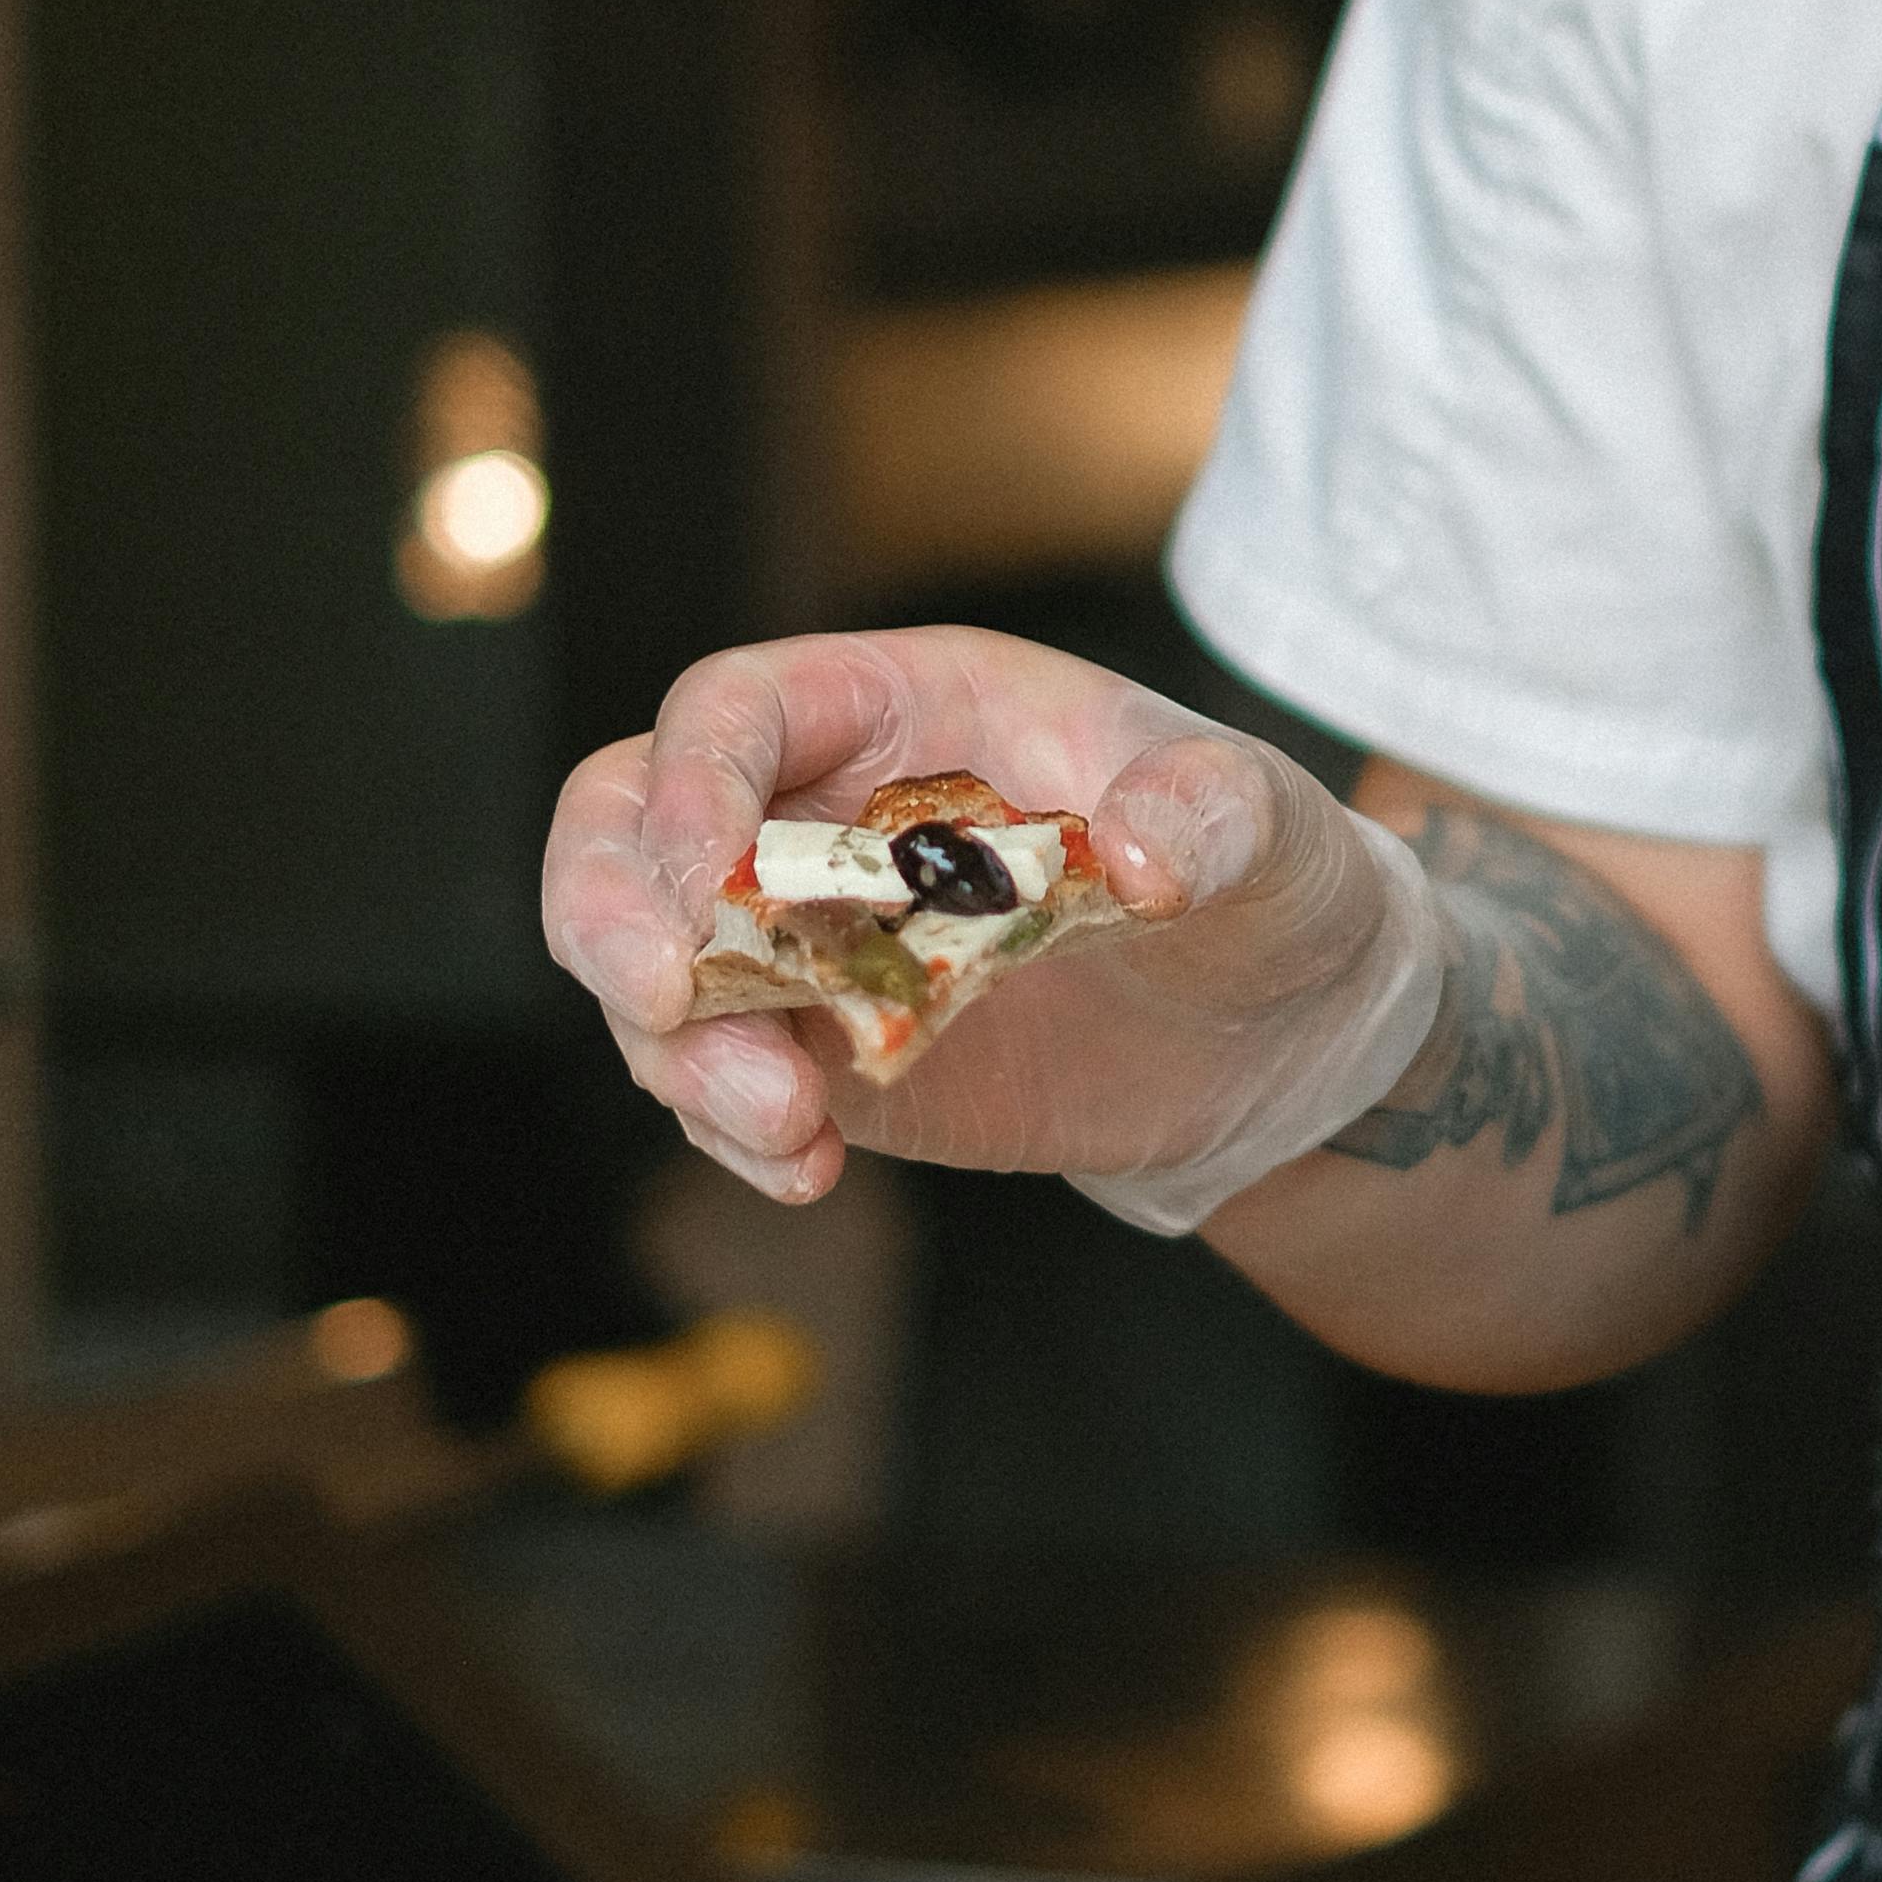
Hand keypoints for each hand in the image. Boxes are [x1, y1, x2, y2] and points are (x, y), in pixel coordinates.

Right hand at [542, 623, 1416, 1209]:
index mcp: (904, 708)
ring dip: (682, 1053)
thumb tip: (1148, 849)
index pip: (737, 708)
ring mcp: (802, 938)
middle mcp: (819, 810)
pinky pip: (717, 1083)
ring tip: (787, 1125)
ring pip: (652, 969)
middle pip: (624, 821)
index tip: (711, 874)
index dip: (696, 777)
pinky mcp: (816, 1052)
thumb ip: (1219, 813)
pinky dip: (735, 1135)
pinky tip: (809, 1173)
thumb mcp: (1271, 829)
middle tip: (661, 997)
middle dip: (607, 905)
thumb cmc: (1259, 878)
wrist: (1275, 1033)